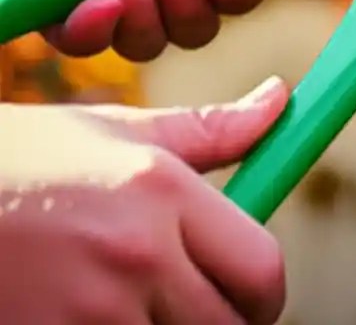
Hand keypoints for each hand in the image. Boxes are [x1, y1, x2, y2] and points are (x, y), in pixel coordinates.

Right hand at [0, 77, 291, 323]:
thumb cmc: (21, 159)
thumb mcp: (112, 133)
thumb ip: (210, 131)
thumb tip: (282, 101)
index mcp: (163, 193)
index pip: (263, 270)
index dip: (264, 294)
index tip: (250, 297)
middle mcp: (133, 254)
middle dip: (221, 323)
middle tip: (190, 308)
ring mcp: (86, 313)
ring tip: (130, 307)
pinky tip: (85, 317)